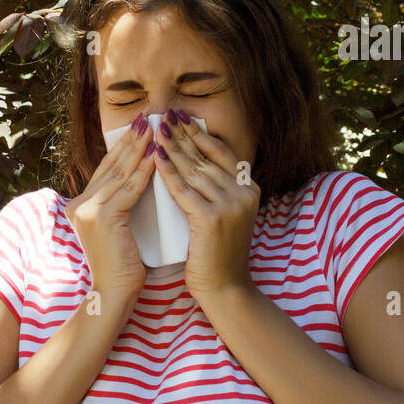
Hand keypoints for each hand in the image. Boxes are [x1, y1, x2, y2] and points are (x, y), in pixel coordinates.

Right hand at [66, 112, 156, 303]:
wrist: (114, 293)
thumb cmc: (123, 265)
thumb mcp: (119, 227)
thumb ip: (122, 203)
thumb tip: (142, 177)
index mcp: (80, 204)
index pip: (106, 169)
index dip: (123, 147)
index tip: (141, 128)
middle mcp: (79, 203)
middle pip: (111, 165)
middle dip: (132, 141)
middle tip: (149, 118)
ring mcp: (87, 209)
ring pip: (120, 173)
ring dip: (140, 149)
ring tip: (156, 130)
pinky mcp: (101, 217)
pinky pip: (128, 189)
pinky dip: (144, 172)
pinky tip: (157, 157)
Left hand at [151, 108, 259, 305]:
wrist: (225, 288)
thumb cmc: (217, 254)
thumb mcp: (223, 215)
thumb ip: (215, 190)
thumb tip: (192, 161)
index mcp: (249, 189)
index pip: (221, 153)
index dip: (199, 134)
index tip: (181, 117)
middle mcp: (245, 193)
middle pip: (207, 158)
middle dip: (183, 135)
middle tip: (164, 115)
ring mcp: (231, 205)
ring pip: (195, 170)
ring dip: (172, 148)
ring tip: (155, 131)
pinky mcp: (213, 218)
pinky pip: (184, 190)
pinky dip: (167, 172)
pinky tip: (154, 158)